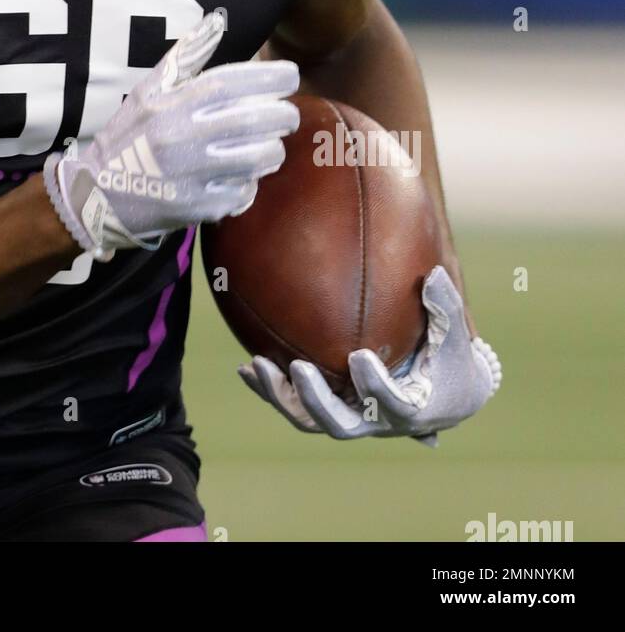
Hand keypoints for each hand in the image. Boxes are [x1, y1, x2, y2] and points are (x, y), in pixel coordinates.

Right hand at [43, 11, 299, 260]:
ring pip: (257, 159)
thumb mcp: (148, 90)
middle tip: (287, 115)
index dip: (269, 77)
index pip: (232, 82)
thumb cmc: (129, 136)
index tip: (290, 76)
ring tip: (268, 146)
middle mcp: (182, 136)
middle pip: (253, 120)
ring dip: (273, 150)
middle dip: (283, 115)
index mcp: (172, 103)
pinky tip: (241, 178)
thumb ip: (185, 56)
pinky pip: (243, 193)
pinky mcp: (196, 208)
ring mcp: (190, 175)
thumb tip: (217, 20)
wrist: (97, 194)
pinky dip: (250, 185)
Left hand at [238, 265, 501, 444]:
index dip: (374, 385)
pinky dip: (270, 389)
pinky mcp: (327, 410)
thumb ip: (445, 308)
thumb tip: (433, 274)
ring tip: (257, 365)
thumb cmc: (448, 361)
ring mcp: (348, 418)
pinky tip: (246, 367)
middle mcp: (374, 423)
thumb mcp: (452, 337)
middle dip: (315, 399)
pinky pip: (293, 405)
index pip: (391, 404)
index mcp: (410, 410)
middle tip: (298, 368)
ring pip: (308, 419)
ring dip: (281, 396)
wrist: (442, 395)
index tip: (359, 357)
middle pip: (340, 423)